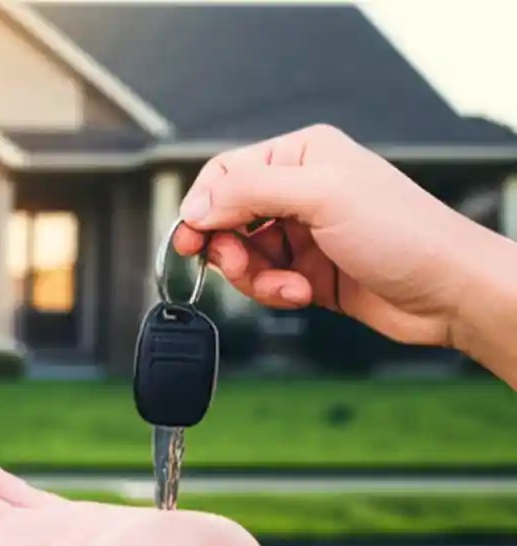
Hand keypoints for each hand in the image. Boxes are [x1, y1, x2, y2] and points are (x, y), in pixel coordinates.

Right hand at [175, 124, 493, 346]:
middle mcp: (299, 190)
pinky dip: (274, 292)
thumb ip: (250, 192)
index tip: (191, 237)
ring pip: (242, 255)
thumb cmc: (404, 233)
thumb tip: (196, 206)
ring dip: (255, 276)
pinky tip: (301, 294)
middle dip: (228, 247)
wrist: (449, 291)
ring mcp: (303, 233)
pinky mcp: (308, 272)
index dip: (202, 205)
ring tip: (286, 286)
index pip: (225, 172)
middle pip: (226, 217)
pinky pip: (264, 281)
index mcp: (302, 155)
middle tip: (236, 266)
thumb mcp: (322, 196)